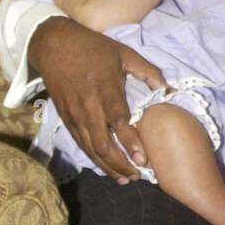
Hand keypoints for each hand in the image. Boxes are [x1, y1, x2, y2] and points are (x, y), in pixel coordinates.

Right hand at [29, 17, 166, 181]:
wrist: (55, 45)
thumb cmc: (94, 48)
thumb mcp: (124, 53)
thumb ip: (148, 72)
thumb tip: (170, 90)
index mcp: (105, 88)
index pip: (118, 121)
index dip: (130, 142)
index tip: (143, 159)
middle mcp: (88, 106)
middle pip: (103, 143)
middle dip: (121, 164)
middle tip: (138, 176)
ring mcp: (75, 115)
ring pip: (91, 149)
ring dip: (108, 167)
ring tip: (126, 179)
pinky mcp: (66, 119)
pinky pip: (81, 144)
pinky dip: (95, 159)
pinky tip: (107, 168)